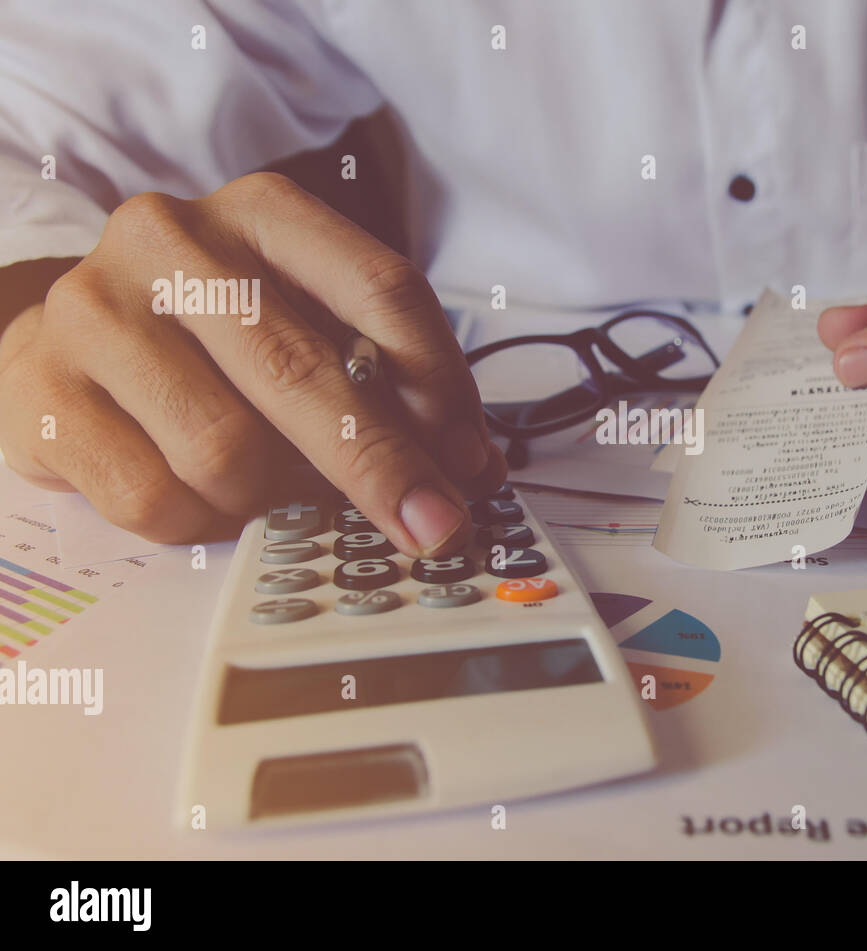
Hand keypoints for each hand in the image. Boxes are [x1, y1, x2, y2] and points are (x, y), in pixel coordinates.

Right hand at [0, 172, 505, 554]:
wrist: (63, 343)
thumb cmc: (212, 341)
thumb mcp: (308, 330)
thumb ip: (390, 385)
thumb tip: (472, 471)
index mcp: (263, 213)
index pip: (381, 288)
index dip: (440, 386)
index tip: (470, 463)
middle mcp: (174, 240)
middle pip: (302, 370)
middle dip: (381, 465)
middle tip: (433, 525)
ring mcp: (96, 310)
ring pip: (225, 449)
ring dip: (270, 496)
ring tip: (271, 489)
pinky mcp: (42, 388)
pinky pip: (153, 498)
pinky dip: (201, 523)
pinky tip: (205, 501)